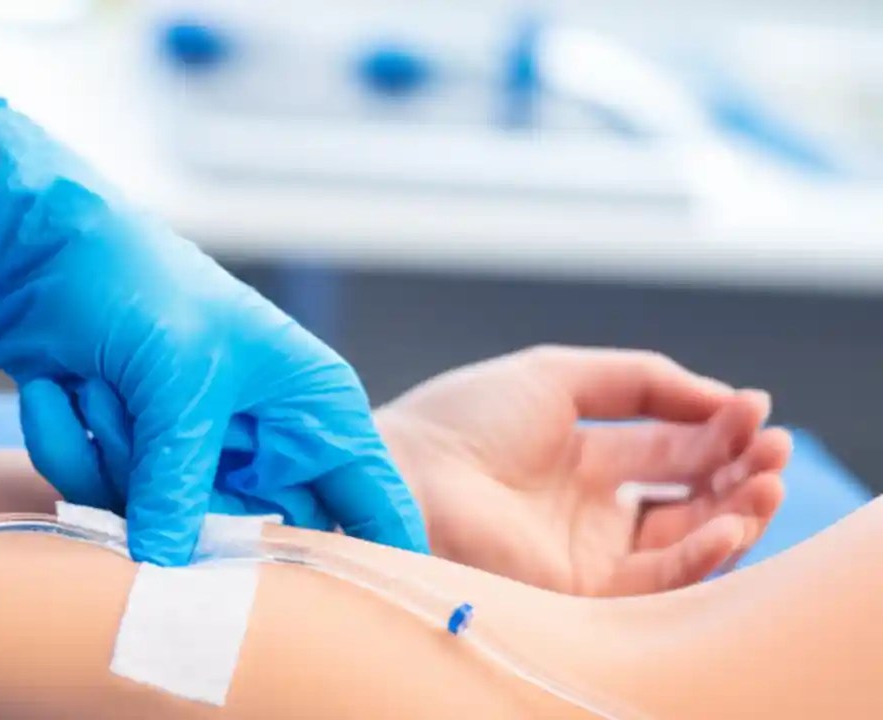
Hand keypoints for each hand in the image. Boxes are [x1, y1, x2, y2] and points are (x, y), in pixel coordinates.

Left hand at [0, 98, 426, 564]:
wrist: (32, 252)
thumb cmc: (132, 280)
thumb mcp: (176, 378)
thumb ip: (181, 481)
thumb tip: (167, 566)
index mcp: (309, 404)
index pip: (372, 498)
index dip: (383, 558)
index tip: (374, 623)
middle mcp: (258, 438)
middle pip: (253, 538)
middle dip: (188, 504)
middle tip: (153, 454)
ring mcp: (192, 454)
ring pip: (165, 526)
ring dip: (115, 459)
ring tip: (101, 386)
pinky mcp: (131, 461)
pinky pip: (103, 501)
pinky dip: (72, 447)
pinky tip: (63, 387)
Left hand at [376, 346, 788, 595]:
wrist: (405, 476)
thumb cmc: (461, 421)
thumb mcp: (557, 376)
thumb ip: (643, 380)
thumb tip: (723, 396)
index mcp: (578, 457)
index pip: (668, 448)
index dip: (715, 429)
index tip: (754, 407)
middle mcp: (586, 508)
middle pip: (686, 497)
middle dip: (736, 472)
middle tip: (773, 446)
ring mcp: (585, 552)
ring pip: (683, 544)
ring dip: (733, 513)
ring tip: (766, 479)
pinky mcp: (578, 593)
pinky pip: (656, 583)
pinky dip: (700, 555)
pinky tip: (727, 521)